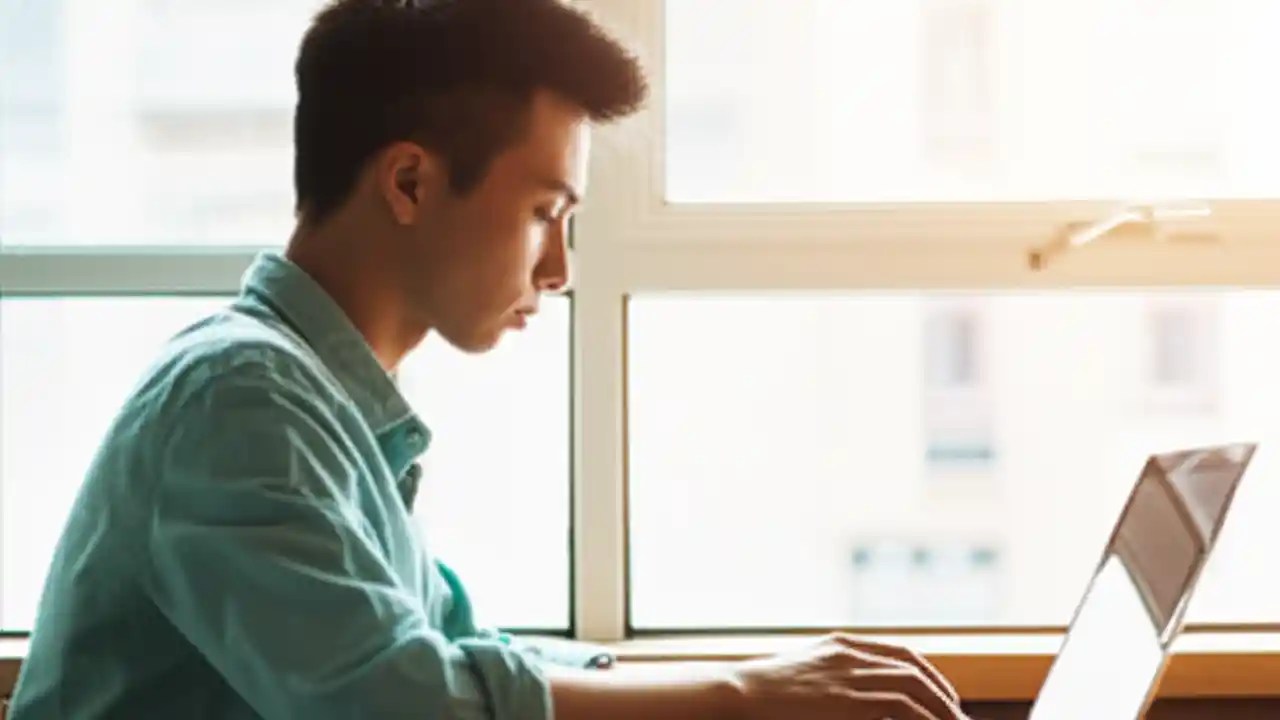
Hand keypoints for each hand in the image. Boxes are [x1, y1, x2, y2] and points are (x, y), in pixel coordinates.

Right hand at [727, 633, 967, 719]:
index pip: (900, 653)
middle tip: (957, 716)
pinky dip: (922, 716)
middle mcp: (850, 654)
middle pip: (913, 668)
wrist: (739, 691)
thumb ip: (831, 677)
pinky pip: (900, 705)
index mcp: (841, 645)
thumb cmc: (763, 690)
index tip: (944, 695)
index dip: (929, 673)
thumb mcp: (803, 674)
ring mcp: (849, 674)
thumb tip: (854, 697)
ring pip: (913, 685)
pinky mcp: (847, 698)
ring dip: (940, 708)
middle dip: (942, 694)